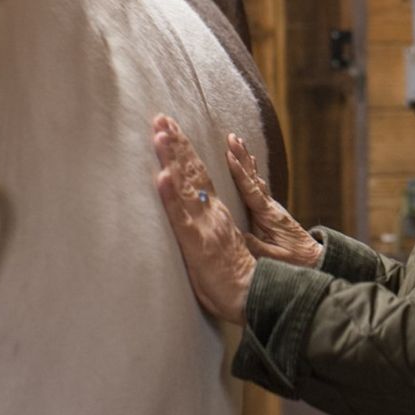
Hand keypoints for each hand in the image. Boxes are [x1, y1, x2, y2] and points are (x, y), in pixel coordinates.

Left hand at [152, 115, 253, 324]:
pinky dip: (171, 196)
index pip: (198, 175)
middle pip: (192, 171)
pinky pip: (181, 216)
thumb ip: (211, 228)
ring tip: (162, 133)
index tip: (171, 128)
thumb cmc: (233, 281)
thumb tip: (199, 213)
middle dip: (177, 143)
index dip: (185, 151)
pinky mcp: (196, 243)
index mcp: (215, 213)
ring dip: (173, 157)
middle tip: (162, 117)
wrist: (253, 297)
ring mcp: (203, 225)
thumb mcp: (221, 247)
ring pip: (187, 185)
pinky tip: (162, 177)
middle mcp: (210, 212)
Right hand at [225, 134, 323, 268]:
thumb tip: (237, 235)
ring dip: (245, 160)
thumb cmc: (296, 260)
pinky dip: (251, 172)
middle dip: (241, 156)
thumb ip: (257, 248)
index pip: (251, 190)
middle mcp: (270, 207)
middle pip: (253, 177)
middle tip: (231, 136)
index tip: (229, 155)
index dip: (239, 172)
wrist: (314, 259)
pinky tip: (249, 163)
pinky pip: (258, 187)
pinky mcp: (270, 211)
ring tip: (237, 142)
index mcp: (269, 216)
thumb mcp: (276, 258)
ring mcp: (271, 207)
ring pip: (255, 179)